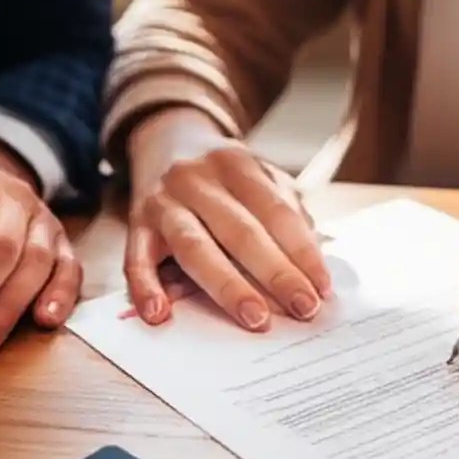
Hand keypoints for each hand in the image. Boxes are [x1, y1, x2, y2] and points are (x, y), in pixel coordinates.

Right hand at [124, 107, 329, 329]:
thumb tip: (312, 267)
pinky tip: (160, 314)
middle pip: (241, 232)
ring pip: (195, 247)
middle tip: (303, 309)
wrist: (164, 139)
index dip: (303, 252)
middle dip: (277, 274)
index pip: (277, 213)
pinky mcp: (136, 224)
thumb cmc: (224, 174)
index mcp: (237, 165)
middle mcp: (197, 180)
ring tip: (256, 318)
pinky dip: (146, 287)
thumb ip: (284, 213)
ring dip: (228, 287)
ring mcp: (163, 201)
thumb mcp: (258, 176)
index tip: (322, 289)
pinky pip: (136, 259)